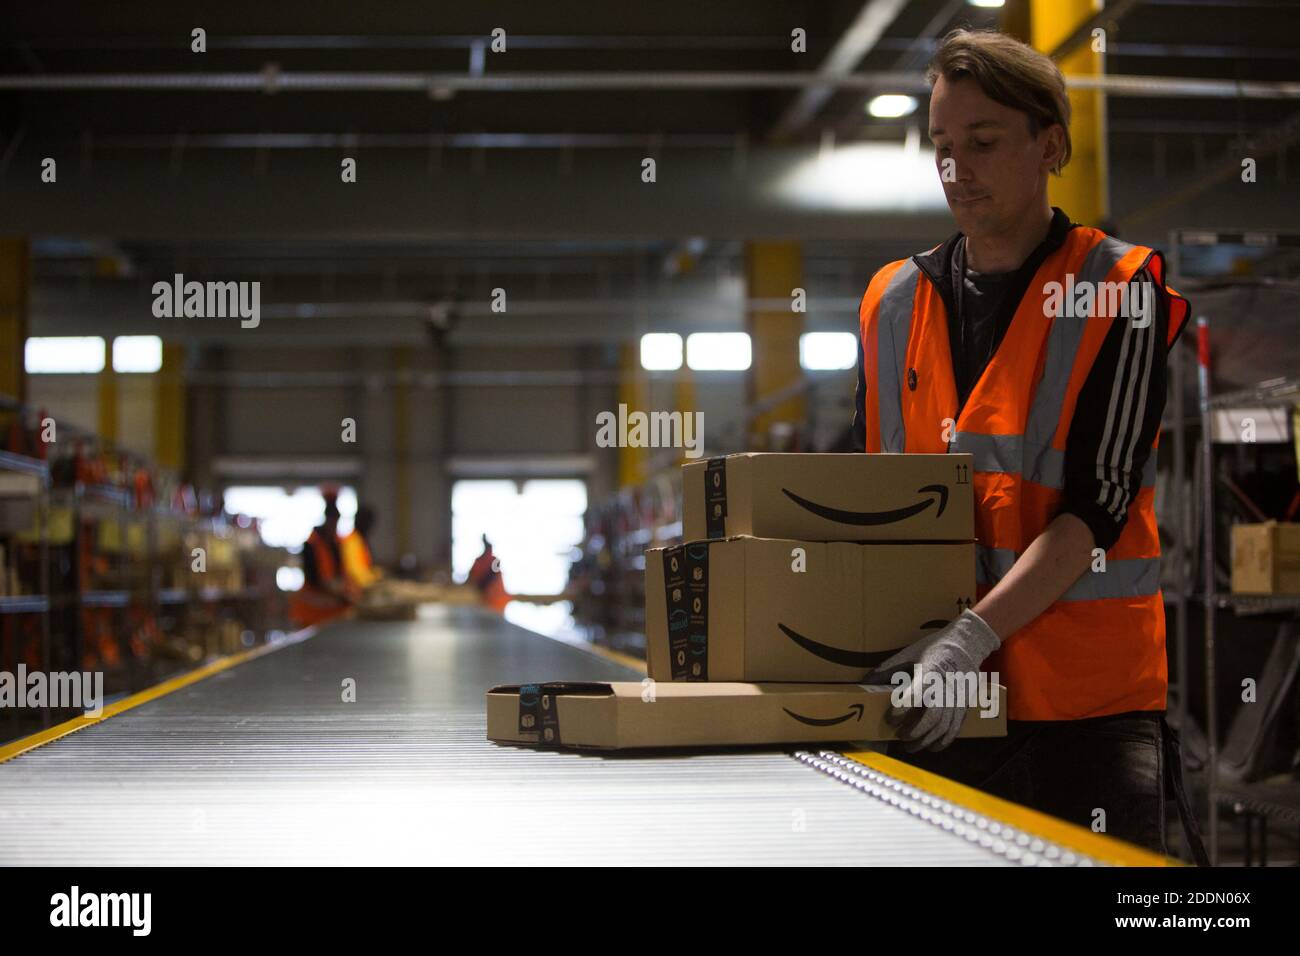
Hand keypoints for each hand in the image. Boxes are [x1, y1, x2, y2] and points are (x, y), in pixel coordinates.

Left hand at [869, 608, 999, 752]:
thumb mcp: (908, 653)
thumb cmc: (934, 648)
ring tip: (910, 746)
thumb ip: (887, 670)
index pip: (917, 694)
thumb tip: (864, 683)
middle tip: (900, 736)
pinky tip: (931, 746)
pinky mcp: (964, 705)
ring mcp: (957, 698)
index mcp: (930, 673)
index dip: (903, 708)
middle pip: (933, 717)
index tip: (891, 717)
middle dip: (915, 731)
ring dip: (926, 739)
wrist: (966, 644)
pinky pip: (955, 728)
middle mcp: (946, 688)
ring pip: (944, 726)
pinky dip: (943, 740)